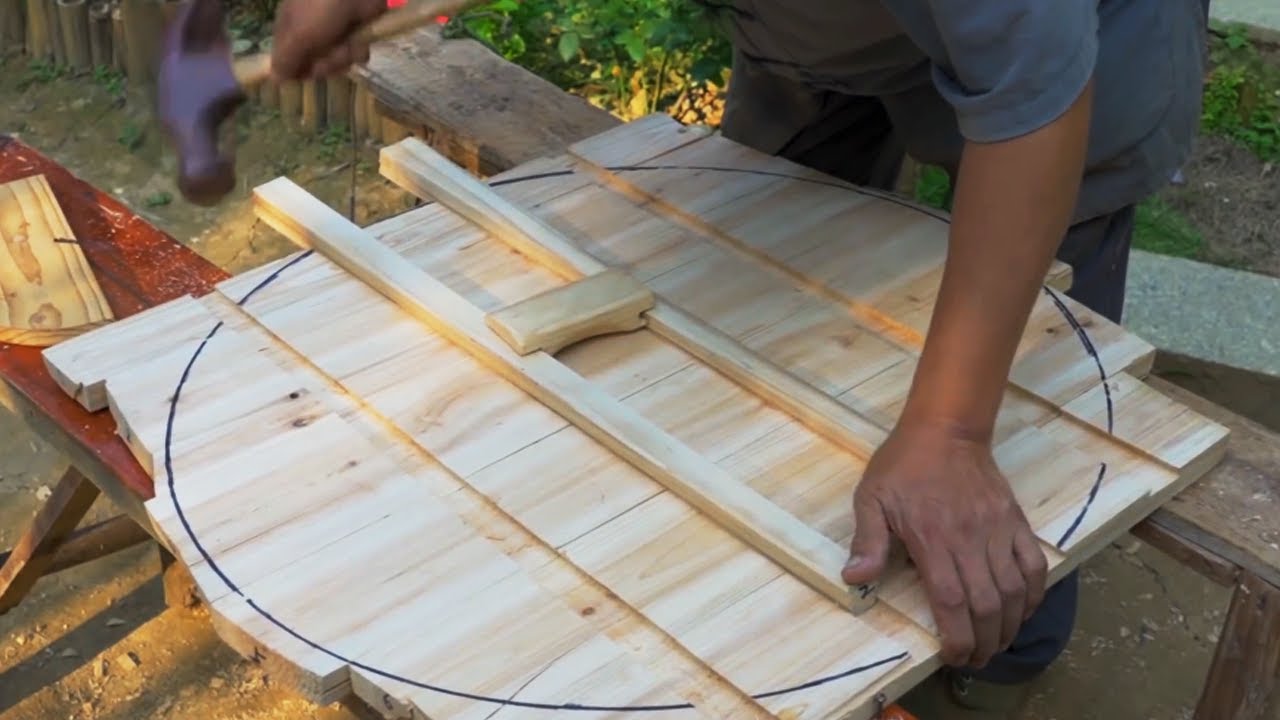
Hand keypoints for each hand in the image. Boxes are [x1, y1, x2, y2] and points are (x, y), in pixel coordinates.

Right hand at [271, 0, 387, 80]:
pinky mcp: (354, 32)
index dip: (300, 72)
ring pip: (337, 62)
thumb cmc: (322, 6)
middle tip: (334, 48)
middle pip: (316, 67)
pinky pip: (354, 53)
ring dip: (345, 55)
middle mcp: (309, 34)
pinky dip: (359, 48)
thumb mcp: (299, 35)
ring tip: (350, 40)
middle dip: (328, 62)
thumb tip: (274, 79)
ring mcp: (333, 34)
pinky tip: (361, 39)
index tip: (308, 73)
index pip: (289, 63)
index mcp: (290, 30)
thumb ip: (285, 59)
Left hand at [841, 415, 1046, 668]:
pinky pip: (1035, 565)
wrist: (945, 428)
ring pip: (1015, 591)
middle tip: (974, 660)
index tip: (952, 657)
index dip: (956, 638)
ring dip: (1009, 626)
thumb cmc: (903, 465)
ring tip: (995, 645)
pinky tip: (1023, 612)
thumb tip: (855, 579)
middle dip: (983, 643)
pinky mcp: (1016, 521)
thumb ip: (867, 540)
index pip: (952, 602)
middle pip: (987, 606)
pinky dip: (1034, 595)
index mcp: (933, 539)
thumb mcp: (871, 498)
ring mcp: (998, 530)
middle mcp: (970, 540)